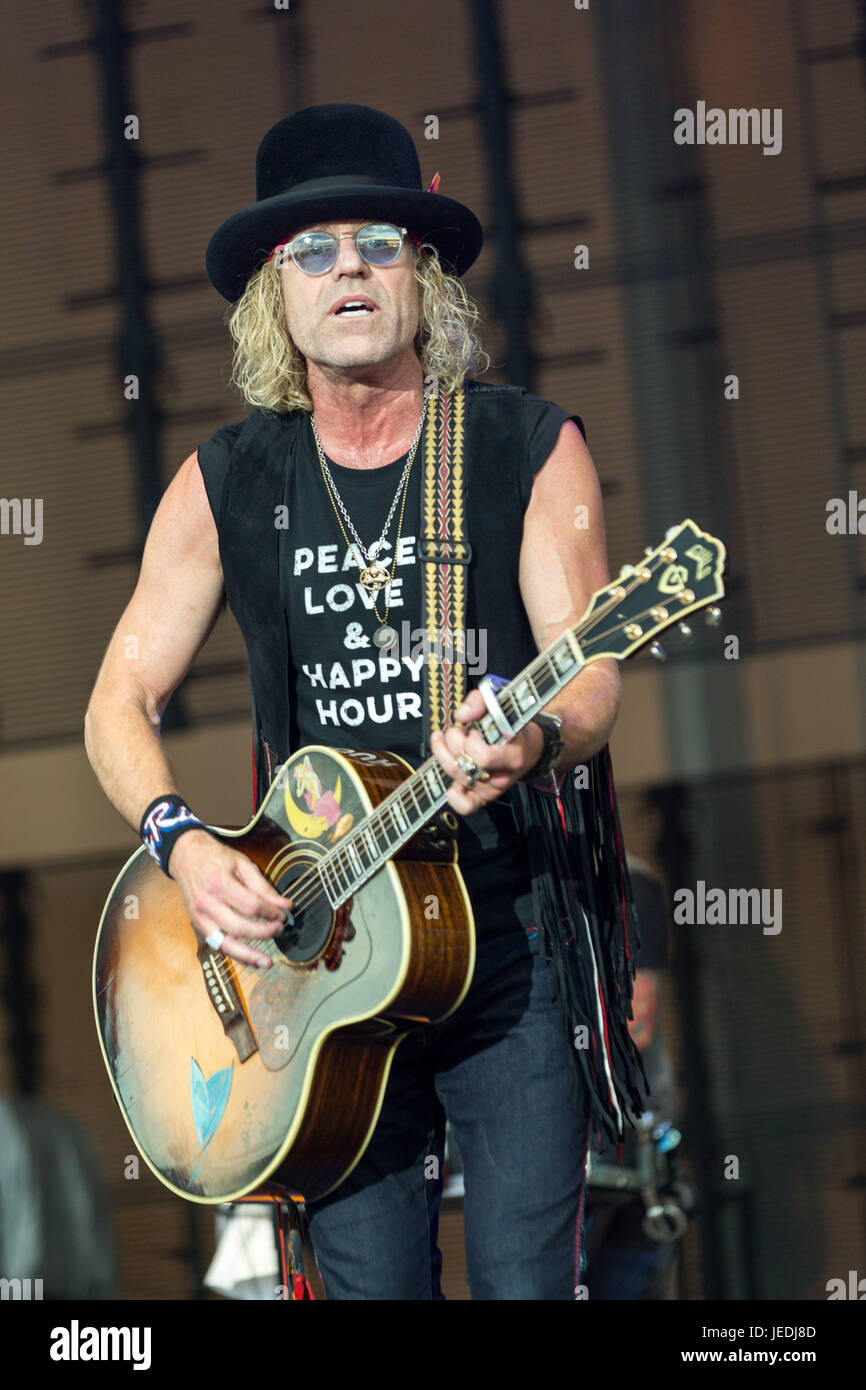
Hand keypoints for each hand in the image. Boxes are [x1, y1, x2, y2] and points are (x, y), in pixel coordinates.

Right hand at [167, 829, 292, 968]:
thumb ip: (264, 887)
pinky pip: (217, 945)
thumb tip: (285, 905)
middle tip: (279, 930)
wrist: (186, 856)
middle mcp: (207, 903)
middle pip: (239, 927)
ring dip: (248, 955)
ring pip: (225, 943)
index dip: (271, 913)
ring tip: (266, 962)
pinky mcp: (198, 925)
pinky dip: (234, 954)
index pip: (251, 906)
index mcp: (219, 884)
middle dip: (263, 933)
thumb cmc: (215, 858)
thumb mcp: (242, 864)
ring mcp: (200, 917)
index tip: (283, 914)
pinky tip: (249, 959)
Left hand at [429, 687, 545, 816]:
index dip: (471, 741)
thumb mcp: (502, 703)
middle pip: (463, 765)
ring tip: (451, 741)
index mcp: (512, 755)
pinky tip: (452, 779)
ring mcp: (491, 788)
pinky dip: (454, 796)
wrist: (530, 748)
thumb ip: (480, 701)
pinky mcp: (483, 797)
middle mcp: (502, 775)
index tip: (473, 730)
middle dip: (454, 741)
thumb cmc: (514, 726)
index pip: (483, 756)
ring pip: (456, 777)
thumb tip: (461, 715)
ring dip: (445, 754)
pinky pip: (465, 806)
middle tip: (461, 730)